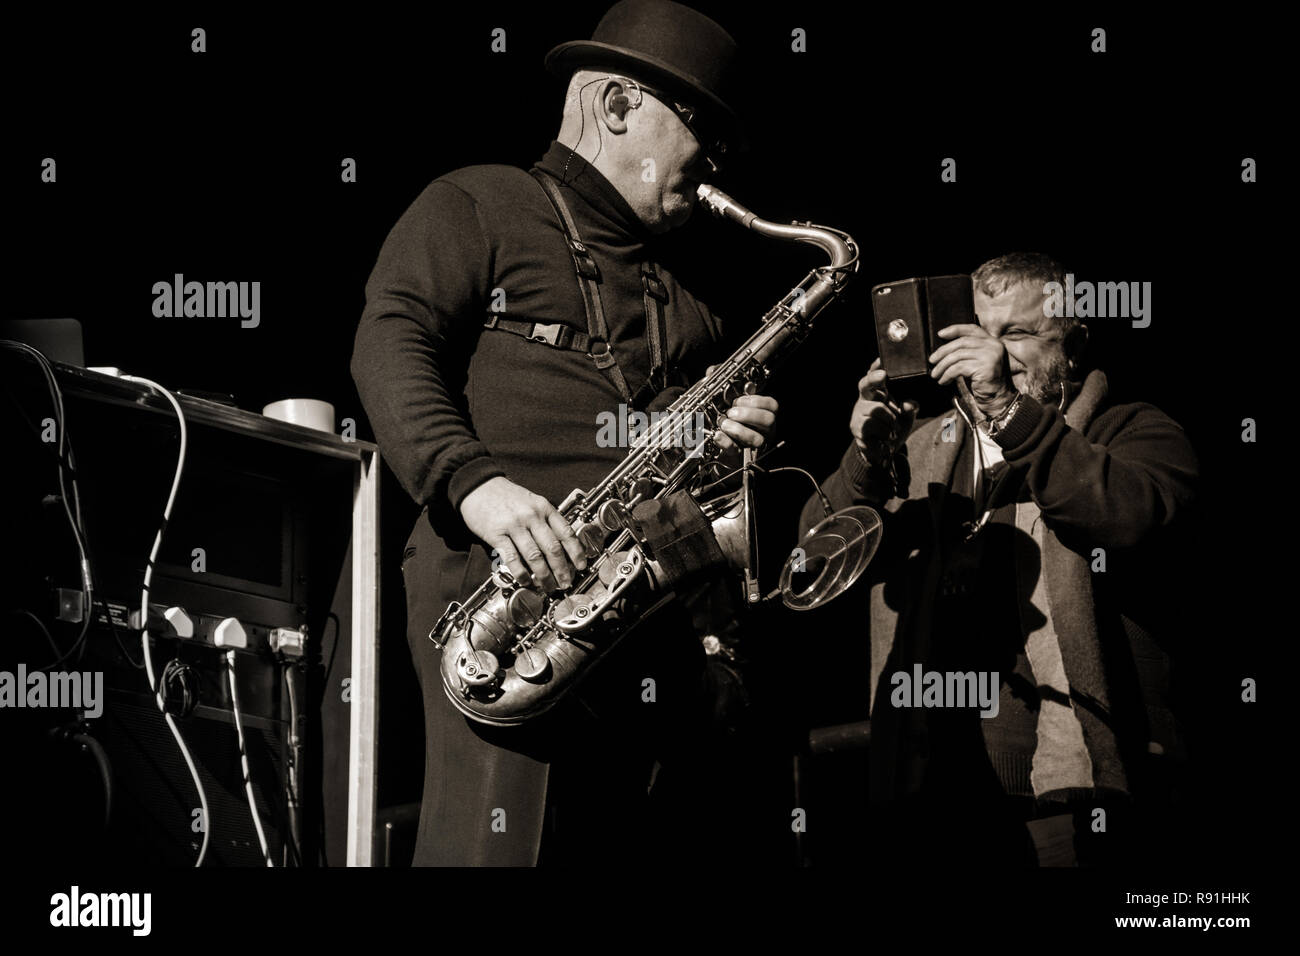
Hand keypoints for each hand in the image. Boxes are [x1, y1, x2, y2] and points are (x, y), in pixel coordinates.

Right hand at [458, 476, 586, 591]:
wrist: (478, 486)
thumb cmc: (506, 496)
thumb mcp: (532, 501)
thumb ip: (545, 519)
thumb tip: (560, 545)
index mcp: (543, 507)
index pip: (566, 532)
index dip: (576, 552)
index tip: (581, 566)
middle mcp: (531, 516)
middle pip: (553, 548)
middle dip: (562, 570)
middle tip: (565, 583)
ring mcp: (514, 525)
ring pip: (535, 556)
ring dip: (544, 576)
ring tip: (548, 586)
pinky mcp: (496, 534)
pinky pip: (512, 558)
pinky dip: (521, 573)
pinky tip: (525, 581)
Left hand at [705, 366, 778, 451]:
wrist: (715, 449)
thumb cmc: (725, 421)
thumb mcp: (723, 401)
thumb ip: (720, 385)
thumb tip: (712, 371)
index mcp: (762, 414)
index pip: (772, 405)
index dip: (757, 400)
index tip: (739, 400)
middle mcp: (763, 430)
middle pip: (769, 420)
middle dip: (749, 414)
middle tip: (731, 412)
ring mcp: (754, 445)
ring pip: (757, 438)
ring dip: (739, 429)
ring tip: (724, 424)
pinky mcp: (739, 457)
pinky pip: (737, 451)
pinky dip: (726, 442)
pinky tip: (717, 435)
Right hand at [851, 358, 916, 459]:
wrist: (882, 453)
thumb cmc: (893, 428)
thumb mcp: (906, 417)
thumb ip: (910, 408)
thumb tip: (909, 404)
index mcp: (876, 394)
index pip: (874, 377)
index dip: (875, 368)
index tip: (880, 360)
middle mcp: (865, 401)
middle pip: (864, 384)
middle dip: (874, 378)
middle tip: (883, 375)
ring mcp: (858, 414)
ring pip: (876, 409)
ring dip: (889, 420)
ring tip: (892, 430)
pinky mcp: (856, 428)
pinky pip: (871, 426)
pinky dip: (883, 433)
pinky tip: (885, 439)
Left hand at [929, 324, 1017, 417]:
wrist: (997, 399)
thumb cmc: (983, 382)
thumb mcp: (976, 362)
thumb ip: (966, 351)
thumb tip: (942, 349)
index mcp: (992, 341)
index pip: (972, 329)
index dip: (955, 329)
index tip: (940, 334)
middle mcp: (993, 346)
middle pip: (961, 342)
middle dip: (943, 351)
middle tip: (932, 360)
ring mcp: (990, 356)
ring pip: (958, 355)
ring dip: (942, 366)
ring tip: (935, 374)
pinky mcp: (985, 367)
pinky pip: (958, 368)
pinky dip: (947, 375)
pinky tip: (943, 381)